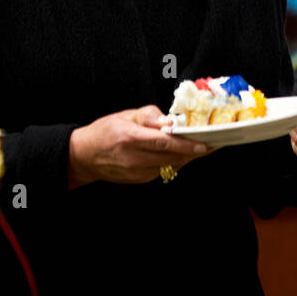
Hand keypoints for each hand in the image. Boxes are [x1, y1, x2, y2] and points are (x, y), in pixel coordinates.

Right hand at [68, 106, 208, 185]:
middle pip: (172, 156)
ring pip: (170, 165)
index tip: (205, 144)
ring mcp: (137, 172)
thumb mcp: (125, 115)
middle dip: (194, 151)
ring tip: (199, 146)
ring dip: (186, 157)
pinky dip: (173, 162)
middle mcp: (134, 158)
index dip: (186, 144)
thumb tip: (169, 121)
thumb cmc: (105, 132)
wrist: (84, 156)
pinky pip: (163, 170)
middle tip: (212, 143)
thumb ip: (149, 116)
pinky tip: (178, 153)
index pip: (164, 142)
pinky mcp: (139, 180)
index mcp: (130, 137)